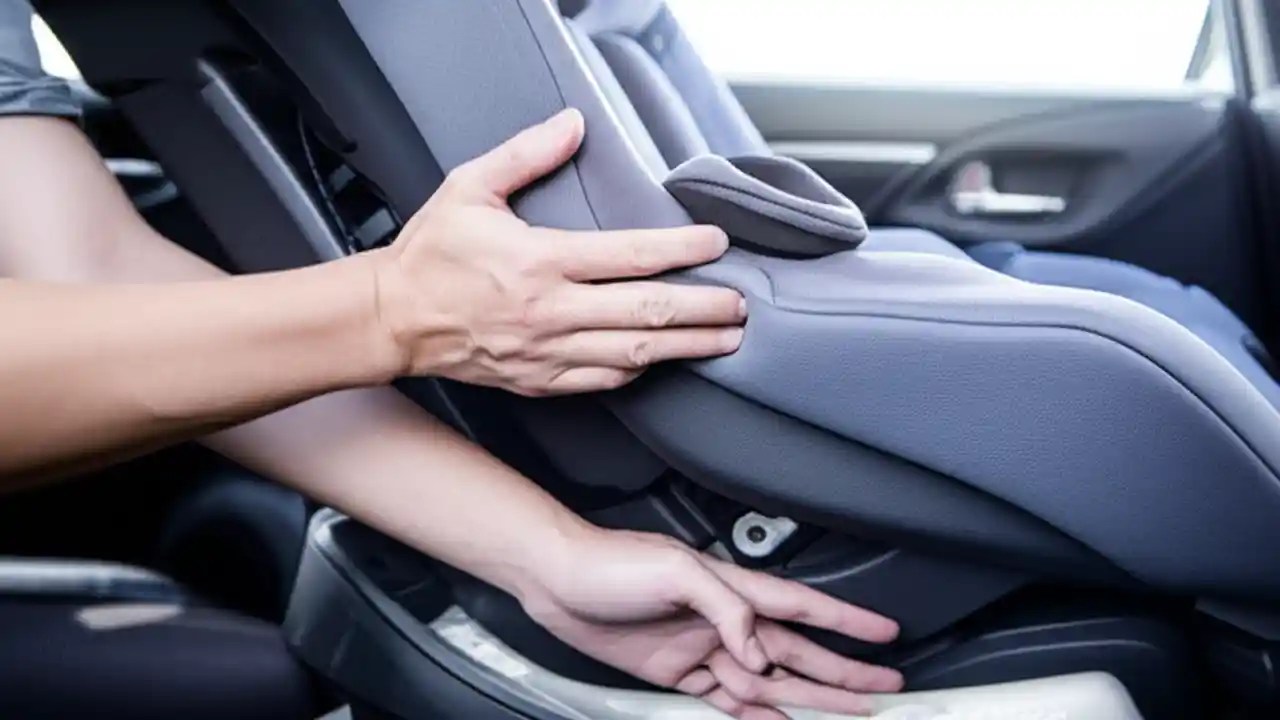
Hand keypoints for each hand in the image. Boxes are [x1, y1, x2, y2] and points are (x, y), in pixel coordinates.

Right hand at [370, 108, 745, 395]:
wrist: (390, 320)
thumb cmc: (430, 254)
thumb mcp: (470, 188)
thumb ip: (526, 154)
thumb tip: (574, 124)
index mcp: (539, 261)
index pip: (629, 254)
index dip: (680, 248)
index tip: (716, 244)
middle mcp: (550, 311)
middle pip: (646, 312)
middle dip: (703, 310)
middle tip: (742, 306)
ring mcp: (546, 352)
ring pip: (633, 354)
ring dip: (686, 348)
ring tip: (725, 339)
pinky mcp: (538, 380)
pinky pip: (601, 381)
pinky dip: (637, 372)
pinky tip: (661, 362)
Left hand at [518, 527, 903, 718]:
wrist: (556, 580)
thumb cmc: (610, 562)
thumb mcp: (674, 570)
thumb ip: (725, 607)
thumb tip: (759, 651)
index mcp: (732, 587)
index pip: (802, 607)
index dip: (846, 622)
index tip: (886, 633)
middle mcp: (724, 621)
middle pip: (799, 652)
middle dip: (845, 670)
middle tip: (886, 687)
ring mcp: (704, 648)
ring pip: (773, 681)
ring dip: (813, 696)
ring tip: (853, 709)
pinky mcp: (678, 671)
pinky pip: (731, 699)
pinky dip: (760, 714)